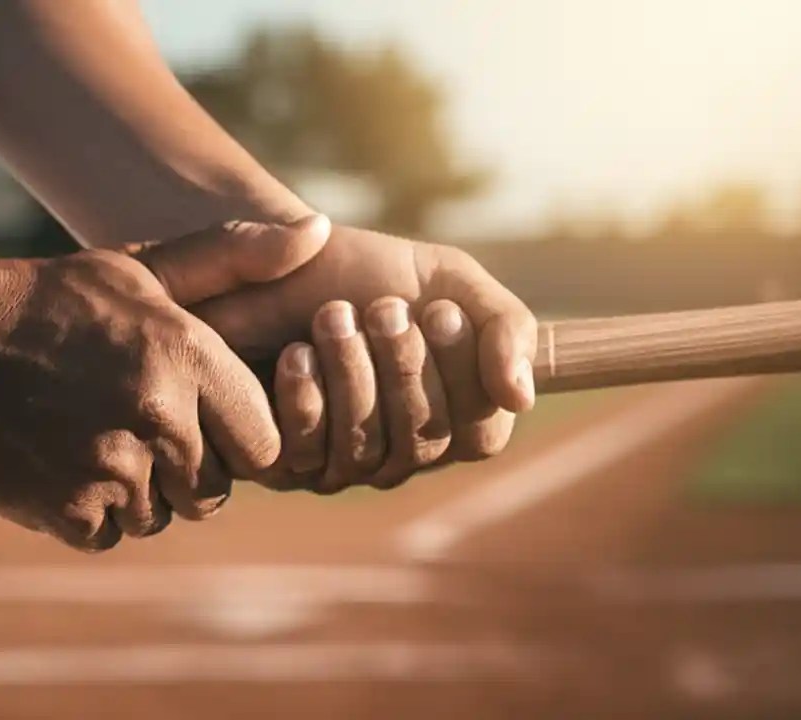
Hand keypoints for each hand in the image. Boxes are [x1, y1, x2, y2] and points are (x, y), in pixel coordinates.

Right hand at [0, 217, 329, 550]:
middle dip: (187, 469)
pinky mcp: (67, 511)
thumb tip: (322, 232)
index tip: (198, 416)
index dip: (235, 436)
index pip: (264, 442)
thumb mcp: (142, 267)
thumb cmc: (51, 303)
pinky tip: (61, 460)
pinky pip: (110, 533)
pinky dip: (90, 513)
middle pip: (216, 488)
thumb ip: (235, 258)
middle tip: (135, 426)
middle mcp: (159, 415)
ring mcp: (112, 468)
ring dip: (137, 491)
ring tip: (92, 436)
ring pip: (162, 515)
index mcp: (188, 355)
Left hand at [193, 226, 535, 492]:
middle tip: (383, 307)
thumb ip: (505, 328)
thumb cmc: (372, 273)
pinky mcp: (286, 461)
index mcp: (451, 418)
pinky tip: (298, 352)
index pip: (481, 437)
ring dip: (353, 373)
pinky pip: (307, 453)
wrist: (280, 261)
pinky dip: (307, 397)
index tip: (437, 309)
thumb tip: (520, 399)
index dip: (463, 377)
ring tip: (334, 315)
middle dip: (404, 366)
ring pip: (367, 449)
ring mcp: (344, 462)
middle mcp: (402, 452)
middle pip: (426, 442)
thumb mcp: (452, 280)